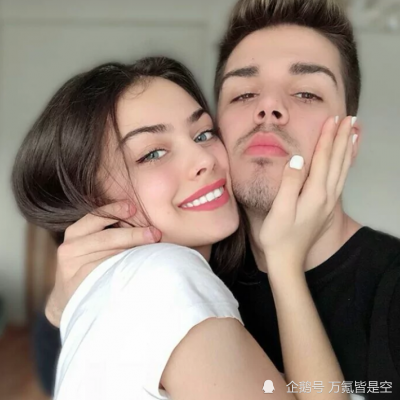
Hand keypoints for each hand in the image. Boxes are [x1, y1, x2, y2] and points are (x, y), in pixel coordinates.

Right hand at [45, 200, 161, 326]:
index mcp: (74, 233)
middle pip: (106, 238)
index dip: (114, 210)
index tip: (133, 207)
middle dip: (133, 235)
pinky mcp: (80, 285)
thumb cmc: (89, 265)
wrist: (71, 299)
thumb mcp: (92, 244)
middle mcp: (69, 249)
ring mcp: (73, 268)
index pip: (95, 217)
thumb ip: (109, 230)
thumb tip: (142, 221)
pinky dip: (123, 270)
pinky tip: (137, 268)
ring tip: (152, 250)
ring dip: (133, 253)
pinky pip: (106, 274)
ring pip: (109, 257)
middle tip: (155, 234)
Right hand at [259, 116, 356, 272]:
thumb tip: (296, 158)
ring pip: (343, 171)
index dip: (327, 138)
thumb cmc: (278, 236)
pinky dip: (346, 166)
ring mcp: (329, 203)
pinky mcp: (327, 208)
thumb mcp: (279, 210)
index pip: (323, 159)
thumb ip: (289, 183)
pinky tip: (346, 161)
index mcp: (315, 194)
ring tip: (353, 133)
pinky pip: (341, 181)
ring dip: (348, 150)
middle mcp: (327, 196)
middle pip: (338, 162)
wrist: (287, 260)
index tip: (332, 119)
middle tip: (349, 119)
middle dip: (343, 139)